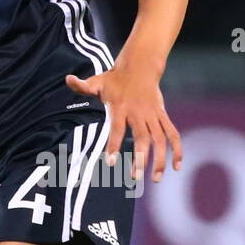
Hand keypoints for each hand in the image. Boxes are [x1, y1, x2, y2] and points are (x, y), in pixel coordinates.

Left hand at [65, 61, 181, 181]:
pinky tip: (176, 166)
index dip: (114, 145)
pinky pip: (172, 133)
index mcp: (121, 107)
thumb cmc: (115, 78)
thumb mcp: (97, 80)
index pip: (117, 129)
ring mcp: (153, 115)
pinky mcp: (162, 115)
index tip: (111, 163)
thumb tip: (67, 79)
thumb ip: (83, 85)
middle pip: (143, 138)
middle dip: (141, 158)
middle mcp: (139, 113)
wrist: (140, 65)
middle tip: (136, 177)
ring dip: (160, 159)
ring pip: (160, 139)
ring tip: (156, 179)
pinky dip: (176, 149)